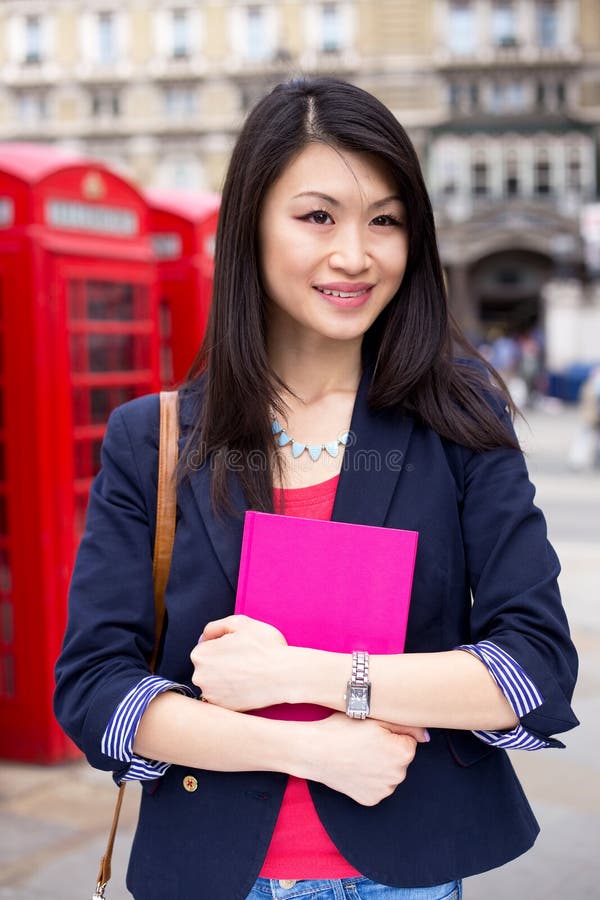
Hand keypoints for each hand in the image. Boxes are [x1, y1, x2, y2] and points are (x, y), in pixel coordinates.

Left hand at [190, 615, 287, 710]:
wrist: (284, 674)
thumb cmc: (265, 647)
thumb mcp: (240, 622)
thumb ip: (215, 627)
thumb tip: (204, 638)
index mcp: (200, 654)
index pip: (205, 648)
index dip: (223, 645)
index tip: (238, 648)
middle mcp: (200, 677)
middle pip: (207, 667)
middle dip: (221, 663)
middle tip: (244, 660)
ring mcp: (211, 695)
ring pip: (215, 683)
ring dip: (226, 678)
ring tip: (247, 673)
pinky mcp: (224, 708)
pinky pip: (224, 697)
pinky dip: (233, 692)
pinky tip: (247, 685)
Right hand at [301, 712, 426, 806]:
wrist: (315, 751)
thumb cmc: (343, 730)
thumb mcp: (375, 718)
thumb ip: (406, 725)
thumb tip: (426, 737)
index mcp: (403, 753)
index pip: (408, 741)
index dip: (390, 734)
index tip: (373, 733)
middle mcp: (399, 775)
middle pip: (400, 759)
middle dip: (387, 751)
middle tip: (364, 742)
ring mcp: (385, 791)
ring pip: (389, 773)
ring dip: (379, 766)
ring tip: (357, 755)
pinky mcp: (371, 800)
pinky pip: (377, 787)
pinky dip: (369, 779)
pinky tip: (355, 768)